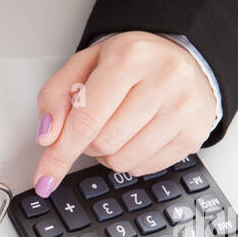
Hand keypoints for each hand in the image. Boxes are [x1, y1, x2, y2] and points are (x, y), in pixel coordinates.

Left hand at [32, 31, 216, 196]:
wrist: (181, 57)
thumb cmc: (130, 63)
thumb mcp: (84, 65)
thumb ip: (55, 96)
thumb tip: (47, 137)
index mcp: (130, 58)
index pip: (85, 120)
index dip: (59, 154)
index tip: (43, 179)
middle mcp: (164, 80)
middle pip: (101, 143)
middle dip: (88, 142)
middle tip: (99, 120)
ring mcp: (184, 109)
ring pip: (121, 161)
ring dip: (109, 153)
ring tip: (120, 124)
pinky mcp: (194, 134)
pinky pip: (143, 168)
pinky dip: (131, 158)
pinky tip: (139, 134)